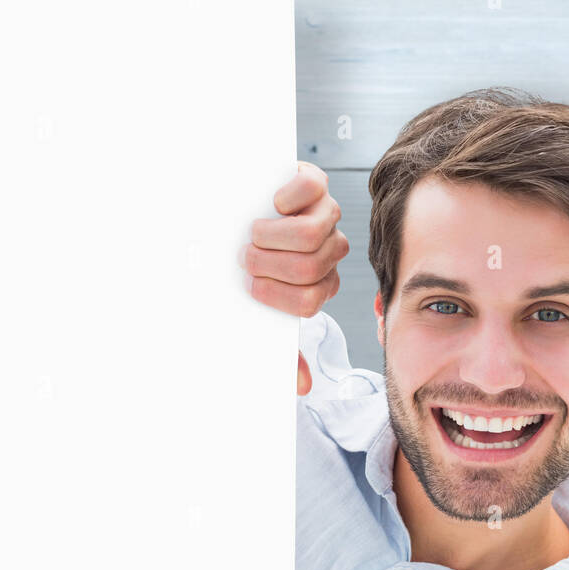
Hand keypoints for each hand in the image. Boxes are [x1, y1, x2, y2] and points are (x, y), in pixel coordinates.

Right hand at [240, 162, 348, 394]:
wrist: (238, 213)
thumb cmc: (252, 267)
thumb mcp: (261, 306)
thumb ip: (283, 345)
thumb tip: (302, 385)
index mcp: (321, 283)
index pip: (310, 302)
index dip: (278, 297)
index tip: (252, 287)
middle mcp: (329, 251)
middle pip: (311, 269)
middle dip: (269, 267)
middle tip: (245, 260)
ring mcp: (325, 215)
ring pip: (313, 235)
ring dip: (273, 237)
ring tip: (252, 235)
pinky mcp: (315, 183)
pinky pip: (313, 189)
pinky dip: (290, 197)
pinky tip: (273, 204)